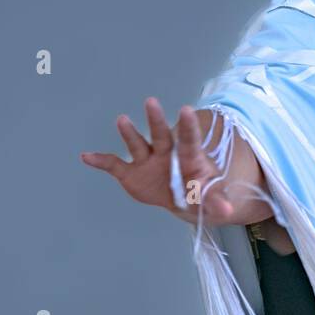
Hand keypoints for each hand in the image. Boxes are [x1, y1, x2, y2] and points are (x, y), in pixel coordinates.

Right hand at [81, 97, 236, 223]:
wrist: (184, 199)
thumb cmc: (201, 191)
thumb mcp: (211, 199)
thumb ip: (217, 203)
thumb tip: (227, 212)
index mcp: (189, 156)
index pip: (190, 139)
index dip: (188, 126)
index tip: (186, 109)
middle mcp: (167, 152)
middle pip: (162, 134)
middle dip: (156, 120)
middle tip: (151, 101)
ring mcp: (148, 160)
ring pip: (138, 144)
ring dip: (129, 133)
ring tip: (122, 119)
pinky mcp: (132, 173)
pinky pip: (114, 165)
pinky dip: (101, 161)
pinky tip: (87, 156)